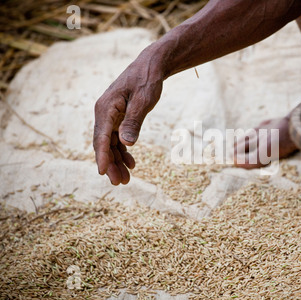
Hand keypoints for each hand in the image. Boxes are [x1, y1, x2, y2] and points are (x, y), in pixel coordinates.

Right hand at [93, 48, 163, 184]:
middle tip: (120, 183)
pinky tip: (131, 163)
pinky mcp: (118, 118)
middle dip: (111, 164)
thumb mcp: (143, 101)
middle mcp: (104, 113)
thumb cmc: (147, 81)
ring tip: (127, 179)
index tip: (103, 173)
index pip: (102, 137)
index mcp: (106, 108)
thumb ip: (134, 121)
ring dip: (118, 161)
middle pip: (104, 144)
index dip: (102, 156)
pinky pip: (117, 138)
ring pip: (111, 144)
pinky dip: (124, 151)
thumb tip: (126, 143)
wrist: (150, 67)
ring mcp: (110, 116)